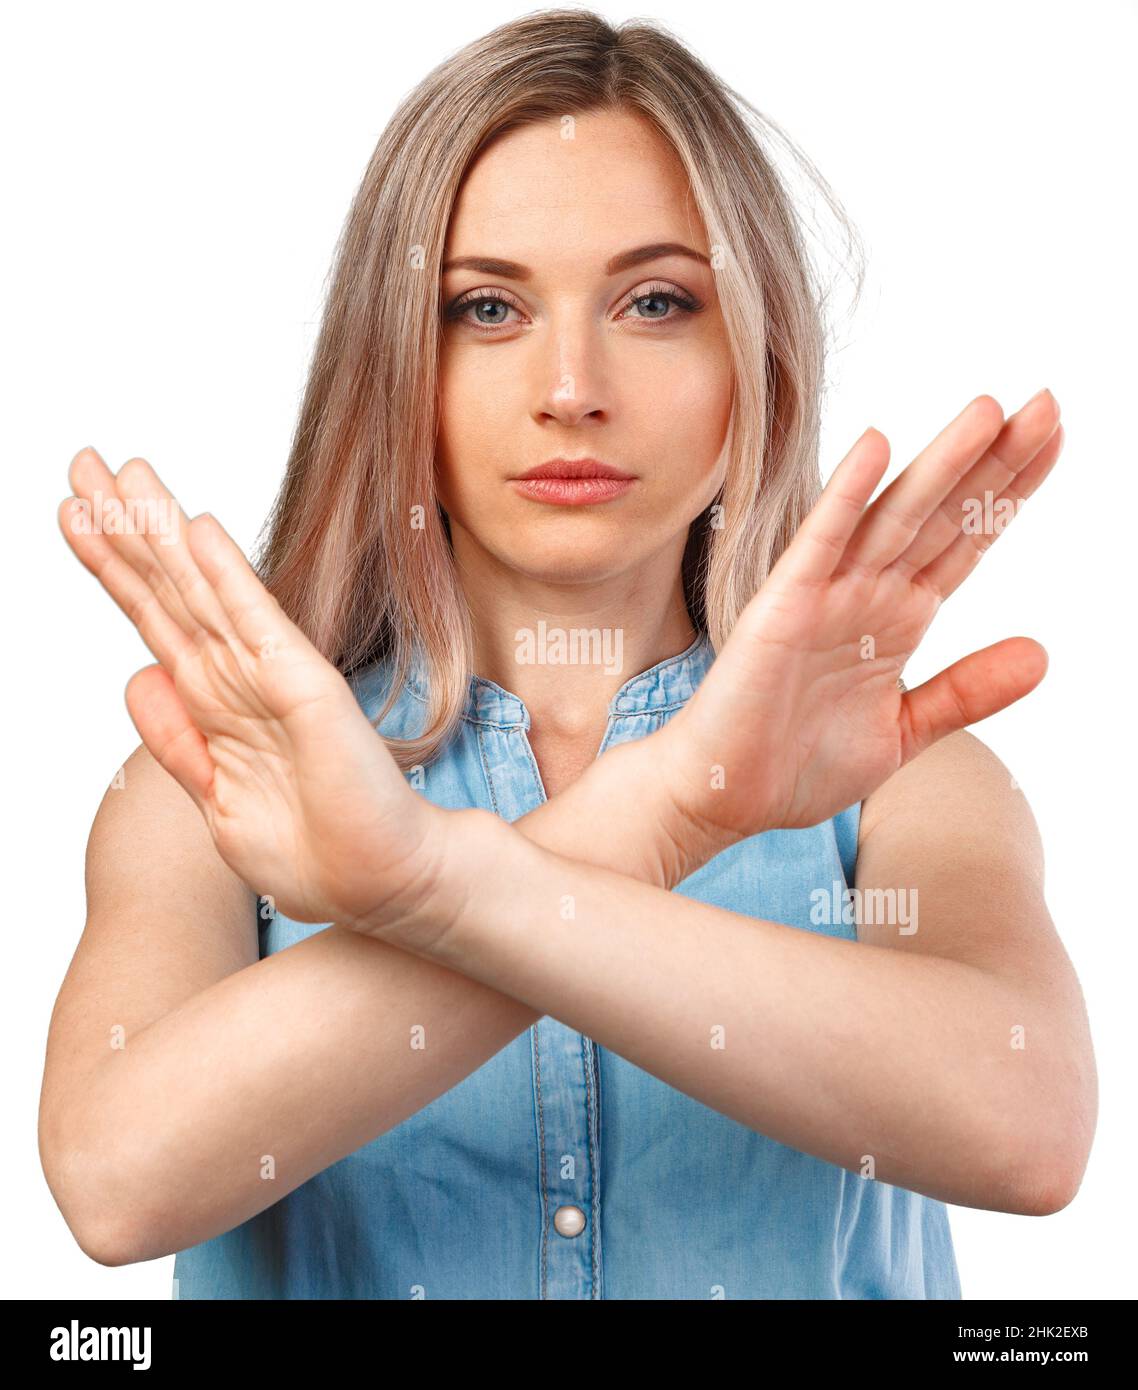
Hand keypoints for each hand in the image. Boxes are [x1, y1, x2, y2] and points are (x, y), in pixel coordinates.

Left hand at [59, 448, 452, 932]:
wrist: (386, 884)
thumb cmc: (318, 852)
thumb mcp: (218, 803)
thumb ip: (177, 742)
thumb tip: (134, 678)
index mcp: (215, 704)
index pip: (154, 618)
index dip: (112, 565)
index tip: (72, 512)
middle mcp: (238, 678)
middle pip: (169, 587)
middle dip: (123, 526)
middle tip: (82, 458)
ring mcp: (273, 676)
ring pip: (202, 591)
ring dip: (161, 531)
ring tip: (123, 471)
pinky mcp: (306, 686)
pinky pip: (255, 622)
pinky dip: (226, 574)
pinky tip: (196, 527)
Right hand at [655, 390, 1063, 857]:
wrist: (723, 798)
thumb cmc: (797, 764)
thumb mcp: (904, 731)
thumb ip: (967, 691)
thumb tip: (1043, 654)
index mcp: (898, 619)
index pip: (965, 541)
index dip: (1009, 491)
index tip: (1055, 439)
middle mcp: (866, 595)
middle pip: (942, 515)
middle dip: (994, 461)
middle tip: (1048, 403)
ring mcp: (824, 596)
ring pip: (894, 517)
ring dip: (941, 463)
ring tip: (993, 411)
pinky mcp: (780, 609)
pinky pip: (819, 544)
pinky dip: (845, 496)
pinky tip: (876, 446)